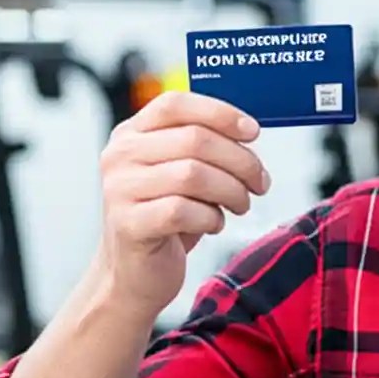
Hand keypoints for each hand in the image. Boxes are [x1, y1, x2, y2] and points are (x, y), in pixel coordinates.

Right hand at [96, 91, 269, 317]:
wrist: (134, 273)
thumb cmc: (166, 218)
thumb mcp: (181, 172)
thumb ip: (203, 146)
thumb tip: (248, 133)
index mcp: (132, 133)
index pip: (176, 104)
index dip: (220, 113)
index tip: (252, 132)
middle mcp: (120, 156)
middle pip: (194, 139)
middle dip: (240, 161)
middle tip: (259, 181)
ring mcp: (119, 190)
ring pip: (193, 174)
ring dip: (231, 191)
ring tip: (240, 204)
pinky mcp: (129, 224)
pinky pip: (183, 211)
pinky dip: (211, 218)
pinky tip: (214, 224)